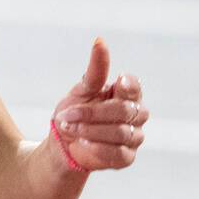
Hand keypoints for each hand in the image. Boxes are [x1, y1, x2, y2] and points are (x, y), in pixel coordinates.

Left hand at [51, 38, 148, 171]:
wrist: (63, 143)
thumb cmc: (74, 112)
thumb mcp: (82, 90)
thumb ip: (95, 69)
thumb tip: (100, 41)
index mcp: (128, 95)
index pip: (134, 88)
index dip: (124, 87)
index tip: (112, 85)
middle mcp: (136, 115)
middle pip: (124, 111)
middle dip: (92, 113)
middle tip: (67, 116)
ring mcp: (134, 137)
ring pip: (120, 133)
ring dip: (90, 130)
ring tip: (70, 128)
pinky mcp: (126, 158)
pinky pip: (117, 153)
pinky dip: (96, 148)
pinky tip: (81, 144)